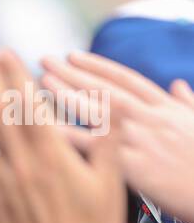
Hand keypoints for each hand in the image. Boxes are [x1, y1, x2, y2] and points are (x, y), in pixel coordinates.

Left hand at [41, 50, 193, 222]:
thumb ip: (184, 103)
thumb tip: (177, 86)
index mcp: (162, 107)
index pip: (124, 79)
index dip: (96, 67)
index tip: (74, 57)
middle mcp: (148, 117)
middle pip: (104, 89)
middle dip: (73, 73)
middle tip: (46, 61)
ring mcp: (139, 139)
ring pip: (98, 111)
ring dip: (69, 95)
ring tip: (44, 83)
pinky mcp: (132, 165)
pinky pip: (95, 149)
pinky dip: (73, 137)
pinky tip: (50, 131)